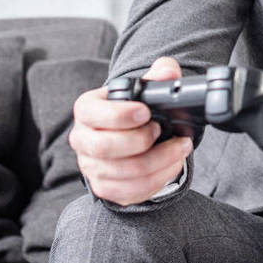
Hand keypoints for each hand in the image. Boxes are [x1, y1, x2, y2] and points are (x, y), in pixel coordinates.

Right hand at [69, 56, 193, 205]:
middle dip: (141, 140)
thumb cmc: (134, 109)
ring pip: (125, 172)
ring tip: (180, 147)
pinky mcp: (105, 187)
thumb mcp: (144, 88)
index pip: (92, 113)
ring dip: (160, 161)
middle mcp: (82, 139)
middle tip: (162, 131)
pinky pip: (132, 191)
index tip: (146, 112)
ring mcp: (91, 167)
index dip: (120, 115)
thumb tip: (169, 71)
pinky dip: (159, 178)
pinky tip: (173, 163)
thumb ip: (158, 75)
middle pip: (105, 147)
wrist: (129, 134)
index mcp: (86, 109)